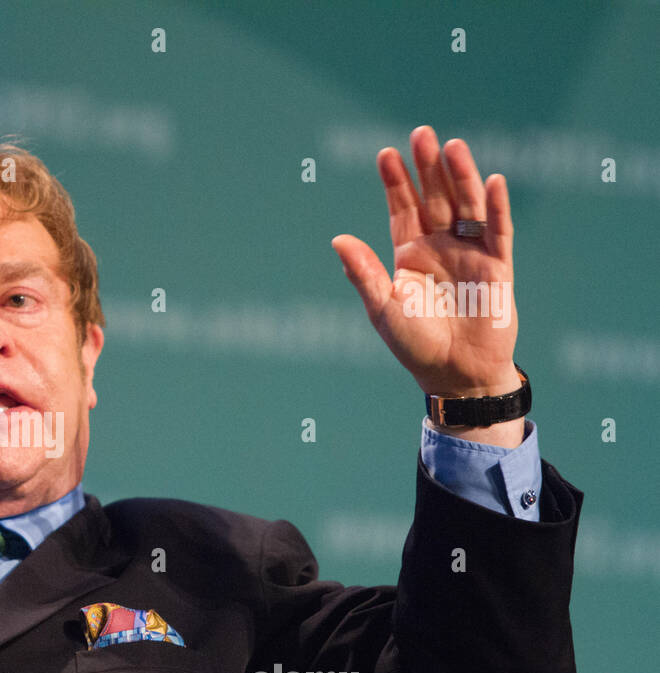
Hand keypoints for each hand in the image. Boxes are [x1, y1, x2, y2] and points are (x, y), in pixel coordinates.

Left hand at [332, 125, 519, 399]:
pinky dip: (496, 208)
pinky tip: (492, 181)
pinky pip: (498, 232)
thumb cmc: (415, 345)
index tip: (385, 153)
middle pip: (434, 198)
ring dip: (460, 177)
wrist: (455, 376)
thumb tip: (337, 239)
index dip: (395, 182)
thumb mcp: (383, 308)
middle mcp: (440, 247)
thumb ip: (364, 273)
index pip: (402, 209)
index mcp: (409, 254)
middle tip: (421, 134)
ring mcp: (470, 254)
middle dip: (427, 168)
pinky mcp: (498, 267)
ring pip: (466, 206)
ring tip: (452, 147)